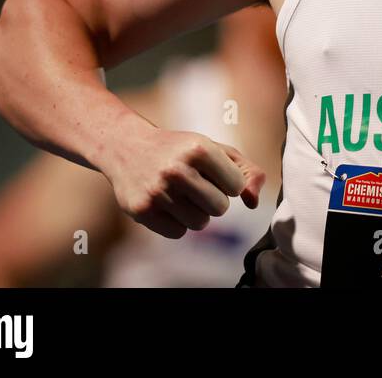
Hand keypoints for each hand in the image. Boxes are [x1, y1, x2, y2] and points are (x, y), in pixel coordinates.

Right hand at [102, 126, 265, 238]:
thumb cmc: (182, 151)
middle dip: (213, 199)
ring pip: (200, 223)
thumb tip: (253, 202)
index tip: (212, 172)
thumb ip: (247, 172)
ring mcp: (157, 191)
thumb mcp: (215, 150)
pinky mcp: (142, 210)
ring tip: (181, 193)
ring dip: (196, 212)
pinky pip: (178, 233)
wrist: (127, 148)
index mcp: (199, 148)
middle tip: (195, 184)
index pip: (237, 186)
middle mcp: (177, 169)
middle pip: (220, 208)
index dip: (228, 182)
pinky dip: (177, 222)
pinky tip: (166, 203)